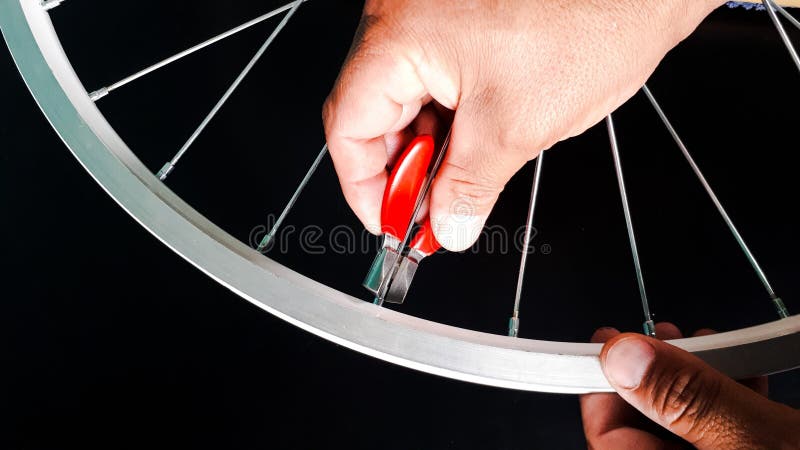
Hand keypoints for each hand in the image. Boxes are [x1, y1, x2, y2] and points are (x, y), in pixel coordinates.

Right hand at [323, 0, 724, 249]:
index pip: (349, 126)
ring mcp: (429, 12)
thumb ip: (468, 188)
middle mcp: (402, 15)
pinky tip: (470, 152)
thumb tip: (446, 225)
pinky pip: (433, 78)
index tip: (390, 221)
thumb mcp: (516, 127)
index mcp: (398, 35)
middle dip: (403, 171)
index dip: (365, 187)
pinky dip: (448, 120)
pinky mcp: (458, 17)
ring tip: (458, 186)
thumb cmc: (592, 21)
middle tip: (429, 213)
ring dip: (429, 149)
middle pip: (372, 112)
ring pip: (405, 98)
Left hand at [580, 323, 799, 448]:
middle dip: (655, 372)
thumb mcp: (750, 437)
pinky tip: (740, 371)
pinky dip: (725, 399)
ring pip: (683, 424)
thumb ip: (686, 397)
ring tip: (706, 345)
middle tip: (662, 334)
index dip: (602, 383)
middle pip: (644, 424)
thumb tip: (626, 356)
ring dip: (693, 378)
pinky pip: (719, 432)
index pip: (605, 437)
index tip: (608, 341)